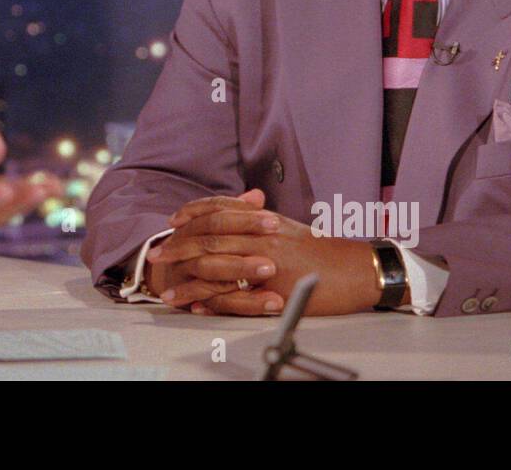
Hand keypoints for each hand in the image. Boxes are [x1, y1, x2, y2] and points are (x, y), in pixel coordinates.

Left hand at [150, 193, 384, 315]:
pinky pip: (235, 297)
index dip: (191, 215)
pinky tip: (196, 307)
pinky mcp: (272, 290)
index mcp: (263, 220)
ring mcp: (265, 263)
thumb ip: (261, 217)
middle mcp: (260, 237)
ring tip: (167, 292)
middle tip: (156, 257)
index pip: (218, 211)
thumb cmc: (324, 249)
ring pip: (215, 269)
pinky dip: (211, 302)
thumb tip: (244, 204)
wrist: (354, 268)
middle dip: (178, 248)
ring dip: (188, 281)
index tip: (171, 221)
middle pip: (208, 238)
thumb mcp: (289, 226)